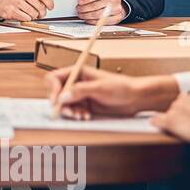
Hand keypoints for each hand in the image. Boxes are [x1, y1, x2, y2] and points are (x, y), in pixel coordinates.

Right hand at [0, 0, 53, 21]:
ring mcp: (15, 1)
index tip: (50, 7)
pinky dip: (27, 19)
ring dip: (34, 16)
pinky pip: (26, 18)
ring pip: (34, 14)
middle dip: (42, 12)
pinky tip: (23, 15)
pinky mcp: (11, 11)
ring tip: (29, 13)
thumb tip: (49, 0)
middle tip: (40, 13)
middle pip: (40, 6)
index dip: (49, 3)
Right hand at [46, 65, 178, 119]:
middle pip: (57, 93)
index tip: (57, 100)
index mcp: (78, 72)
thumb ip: (80, 91)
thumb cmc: (122, 87)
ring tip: (81, 116)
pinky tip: (86, 117)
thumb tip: (62, 97)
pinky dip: (77, 115)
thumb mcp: (100, 88)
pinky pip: (74, 111)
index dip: (53, 89)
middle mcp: (77, 83)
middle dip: (61, 104)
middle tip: (69, 113)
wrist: (136, 98)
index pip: (55, 78)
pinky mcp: (86, 105)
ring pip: (65, 104)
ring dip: (70, 112)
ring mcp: (81, 95)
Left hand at [77, 0, 126, 23]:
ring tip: (81, 15)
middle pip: (96, 5)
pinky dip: (92, 21)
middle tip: (78, 9)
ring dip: (87, 15)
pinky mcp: (117, 18)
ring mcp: (117, 9)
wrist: (117, 5)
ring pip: (98, 14)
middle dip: (84, 8)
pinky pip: (102, 21)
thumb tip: (80, 0)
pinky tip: (87, 19)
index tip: (80, 2)